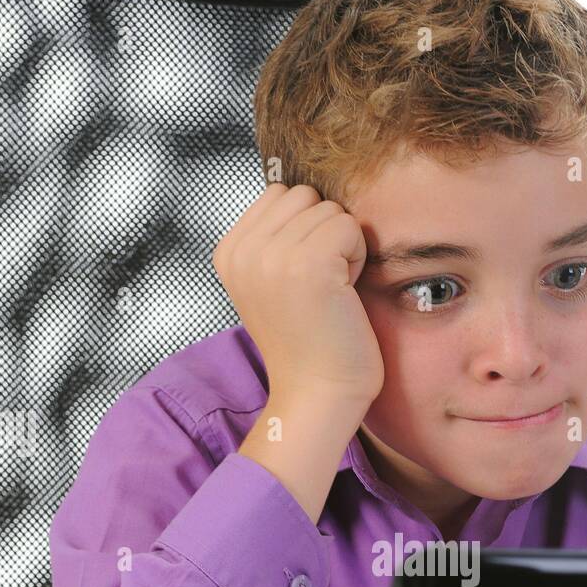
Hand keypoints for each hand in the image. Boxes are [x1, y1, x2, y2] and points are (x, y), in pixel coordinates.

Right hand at [212, 182, 384, 408]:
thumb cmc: (308, 342)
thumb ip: (275, 236)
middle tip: (320, 287)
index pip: (279, 194)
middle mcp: (243, 250)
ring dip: (342, 247)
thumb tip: (304, 192)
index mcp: (228, 252)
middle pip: (304, 195)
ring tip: (329, 293)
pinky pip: (350, 227)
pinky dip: (357, 257)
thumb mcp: (272, 282)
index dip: (303, 232)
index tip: (301, 281)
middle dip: (322, 233)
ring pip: (328, 208)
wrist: (317, 394)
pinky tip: (342, 295)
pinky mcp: (309, 265)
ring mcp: (272, 256)